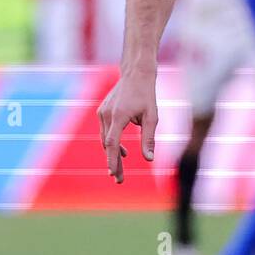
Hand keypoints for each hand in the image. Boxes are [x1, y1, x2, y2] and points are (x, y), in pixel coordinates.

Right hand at [97, 67, 157, 182]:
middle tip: (118, 180)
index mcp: (118, 116)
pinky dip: (112, 143)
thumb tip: (149, 159)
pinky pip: (105, 132)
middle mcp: (107, 115)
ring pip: (105, 140)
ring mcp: (102, 112)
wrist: (136, 74)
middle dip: (113, 163)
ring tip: (119, 170)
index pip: (112, 143)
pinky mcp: (102, 111)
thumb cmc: (146, 95)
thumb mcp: (152, 117)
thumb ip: (149, 139)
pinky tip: (122, 152)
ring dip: (112, 154)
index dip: (112, 160)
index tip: (113, 174)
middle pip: (107, 145)